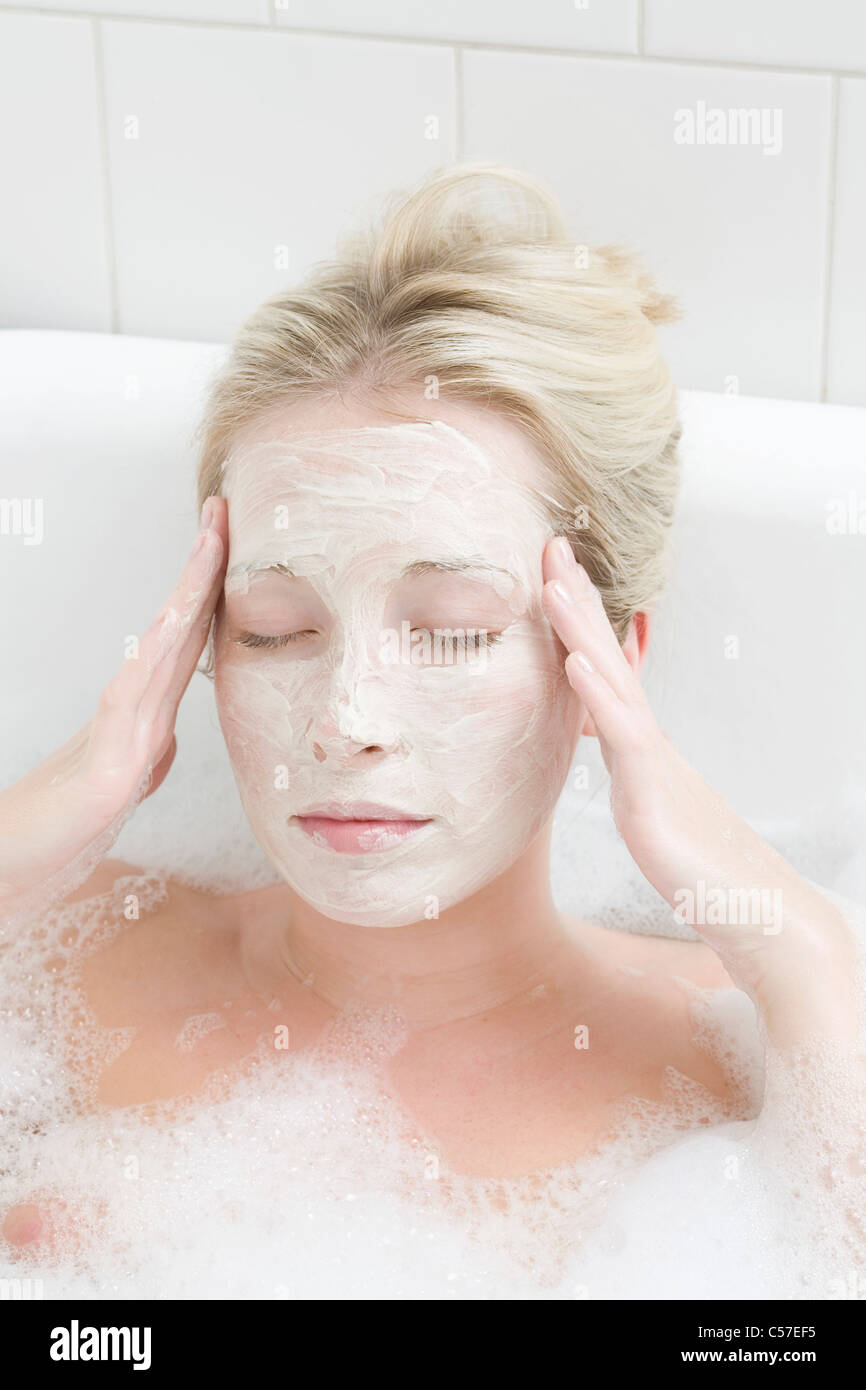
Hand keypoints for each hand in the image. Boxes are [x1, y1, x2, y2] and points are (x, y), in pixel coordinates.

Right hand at [0, 498, 227, 922]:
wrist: (20, 863)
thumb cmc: (66, 825)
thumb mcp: (124, 788)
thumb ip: (149, 756)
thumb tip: (170, 738)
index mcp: (146, 711)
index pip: (187, 638)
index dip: (212, 588)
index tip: (229, 539)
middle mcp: (135, 706)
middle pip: (180, 624)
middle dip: (207, 563)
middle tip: (223, 507)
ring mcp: (122, 727)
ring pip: (163, 643)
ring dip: (192, 587)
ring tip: (212, 537)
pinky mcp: (110, 760)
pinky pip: (137, 692)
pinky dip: (160, 650)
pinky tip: (178, 617)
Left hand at [541, 535, 858, 1049]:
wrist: (759, 917)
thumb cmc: (706, 872)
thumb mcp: (654, 814)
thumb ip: (632, 779)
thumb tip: (611, 755)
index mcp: (641, 749)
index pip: (605, 672)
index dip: (579, 623)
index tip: (555, 575)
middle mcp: (647, 745)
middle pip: (607, 659)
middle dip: (576, 602)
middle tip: (551, 545)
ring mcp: (652, 766)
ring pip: (613, 685)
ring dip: (581, 630)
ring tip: (555, 581)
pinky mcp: (653, 798)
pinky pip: (623, 738)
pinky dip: (597, 696)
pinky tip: (574, 662)